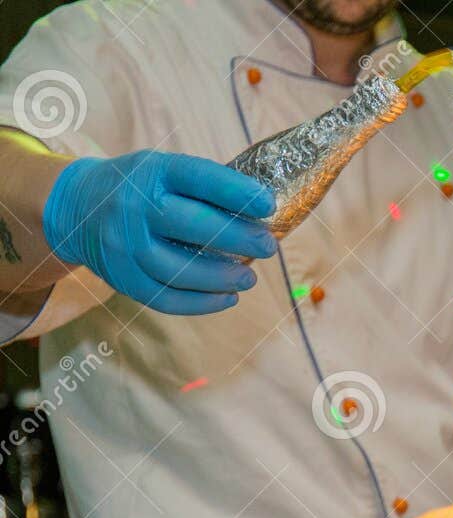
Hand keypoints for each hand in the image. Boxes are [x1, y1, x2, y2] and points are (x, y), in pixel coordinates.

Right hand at [42, 150, 276, 314]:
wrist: (77, 208)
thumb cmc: (139, 188)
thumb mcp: (162, 170)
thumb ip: (203, 187)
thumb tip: (263, 215)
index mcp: (151, 172)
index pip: (197, 177)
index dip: (236, 192)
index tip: (267, 205)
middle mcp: (133, 207)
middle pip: (193, 225)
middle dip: (239, 238)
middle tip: (267, 246)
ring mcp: (124, 245)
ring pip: (181, 269)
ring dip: (223, 277)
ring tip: (249, 277)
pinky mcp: (122, 278)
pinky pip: (167, 298)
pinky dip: (203, 303)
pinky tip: (228, 297)